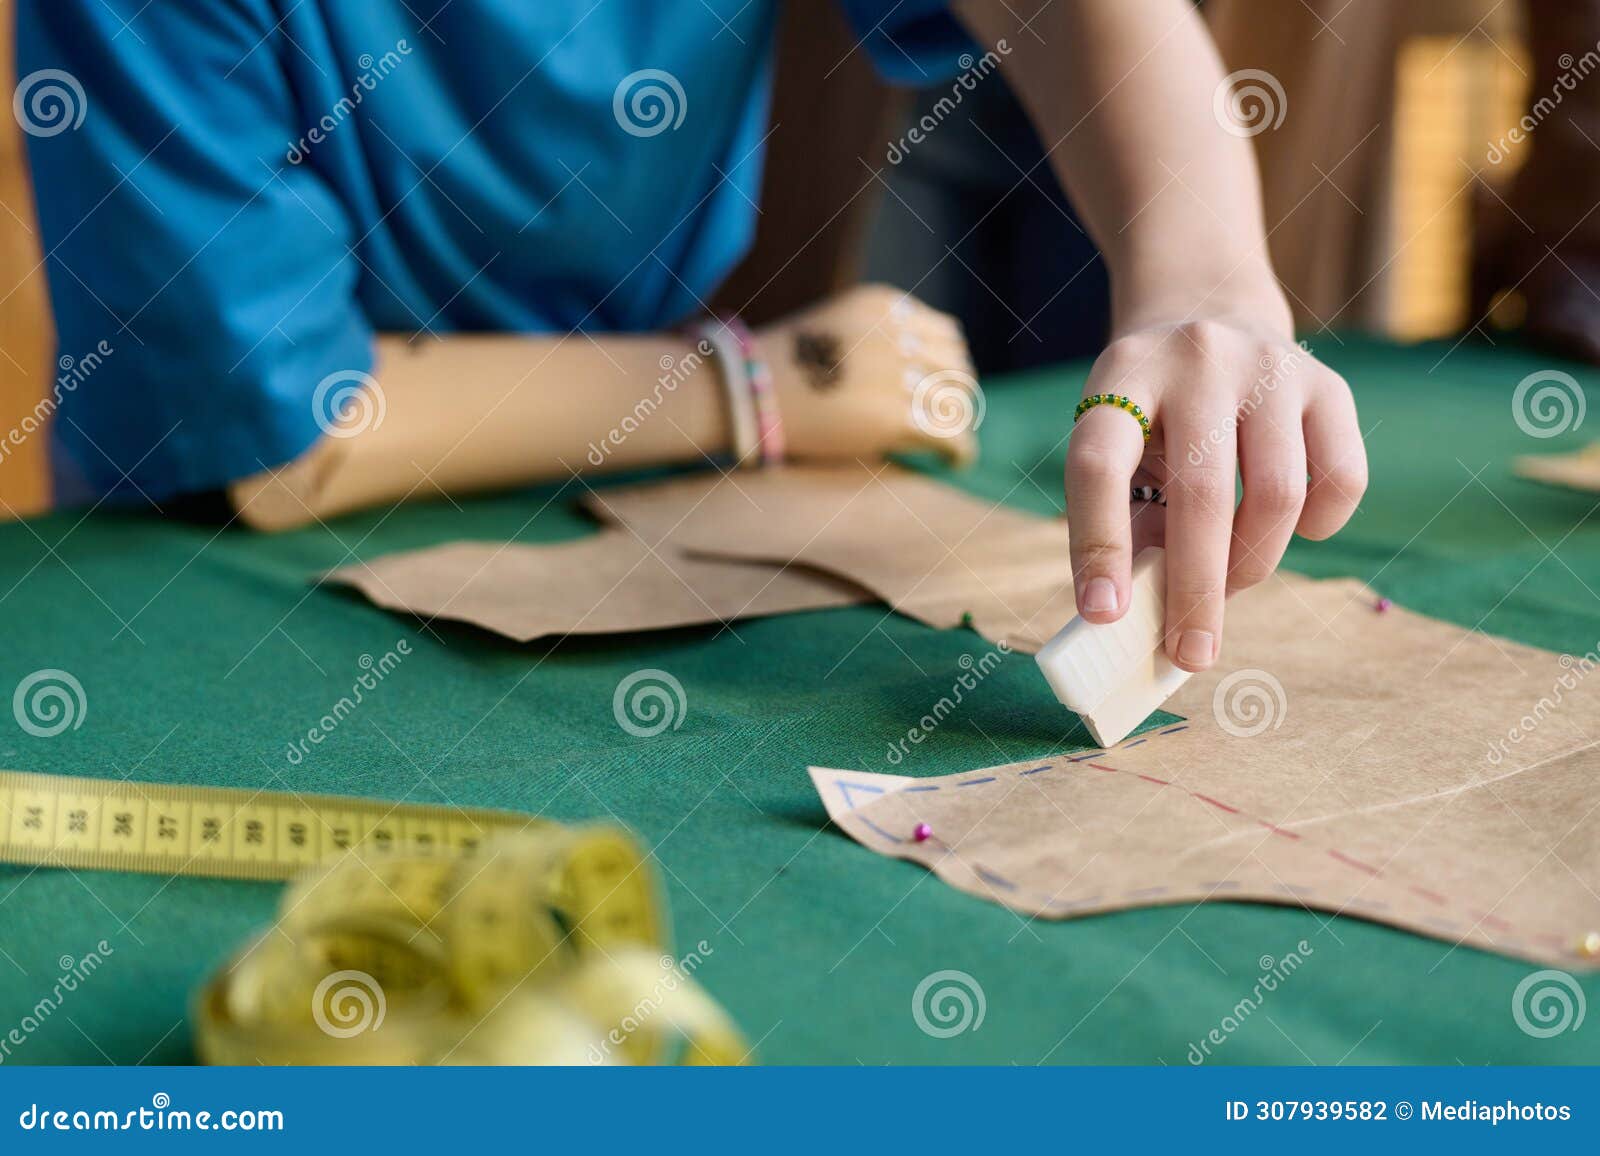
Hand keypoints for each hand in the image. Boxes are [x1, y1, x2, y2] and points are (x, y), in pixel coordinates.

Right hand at [758, 284, 980, 464]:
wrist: (741, 390)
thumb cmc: (779, 370)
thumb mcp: (834, 331)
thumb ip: (877, 339)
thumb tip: (918, 374)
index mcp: (884, 306)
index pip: (946, 335)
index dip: (950, 367)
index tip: (943, 392)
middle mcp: (896, 332)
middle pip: (958, 368)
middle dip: (957, 398)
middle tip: (947, 424)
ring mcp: (895, 372)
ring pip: (957, 402)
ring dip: (958, 426)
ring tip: (950, 447)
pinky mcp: (892, 415)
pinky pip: (950, 434)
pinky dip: (961, 450)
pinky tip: (956, 463)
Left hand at [1066, 315, 1366, 671]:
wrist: (1210, 311)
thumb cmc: (1154, 412)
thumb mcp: (1121, 444)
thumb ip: (1126, 522)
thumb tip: (1137, 624)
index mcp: (1122, 376)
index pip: (1099, 464)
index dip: (1098, 544)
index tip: (1102, 615)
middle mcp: (1197, 360)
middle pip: (1199, 494)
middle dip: (1195, 591)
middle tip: (1190, 653)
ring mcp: (1269, 367)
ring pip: (1277, 495)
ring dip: (1252, 563)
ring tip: (1229, 586)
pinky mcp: (1329, 384)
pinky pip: (1340, 481)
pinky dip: (1319, 526)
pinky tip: (1291, 530)